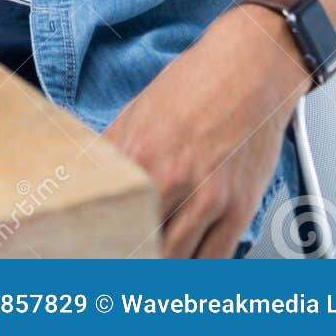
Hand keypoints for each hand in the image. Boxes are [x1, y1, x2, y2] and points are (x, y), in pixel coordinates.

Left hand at [103, 5, 306, 256]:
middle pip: (140, 247)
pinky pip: (214, 260)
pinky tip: (186, 264)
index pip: (106, 218)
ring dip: (161, 268)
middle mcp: (172, 178)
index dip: (98, 242)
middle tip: (118, 263)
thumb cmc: (197, 83)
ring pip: (176, 261)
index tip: (92, 253)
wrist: (251, 67)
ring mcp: (209, 197)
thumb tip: (84, 180)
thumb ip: (112, 151)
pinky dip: (196, 269)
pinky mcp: (239, 208)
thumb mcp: (138, 110)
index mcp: (138, 153)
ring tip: (150, 265)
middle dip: (127, 259)